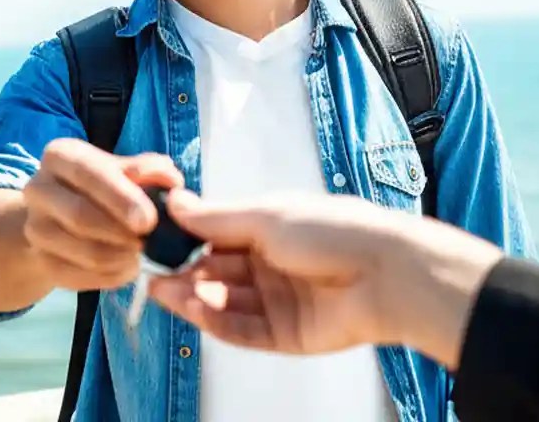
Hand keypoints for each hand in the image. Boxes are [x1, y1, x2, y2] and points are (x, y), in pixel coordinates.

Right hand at [22, 138, 182, 290]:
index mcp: (60, 156)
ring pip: (82, 251)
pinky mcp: (40, 261)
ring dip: (120, 258)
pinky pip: (79, 277)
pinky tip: (127, 268)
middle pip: (80, 216)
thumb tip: (171, 179)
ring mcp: (34, 227)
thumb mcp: (122, 170)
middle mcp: (38, 188)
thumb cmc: (100, 187)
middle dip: (121, 233)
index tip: (149, 220)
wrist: (60, 218)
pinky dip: (110, 276)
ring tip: (141, 255)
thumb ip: (148, 170)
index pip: (87, 173)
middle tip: (148, 242)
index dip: (120, 197)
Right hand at [147, 190, 502, 366]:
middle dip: (185, 273)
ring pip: (225, 303)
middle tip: (153, 273)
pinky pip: (242, 330)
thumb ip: (216, 218)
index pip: (218, 237)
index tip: (155, 241)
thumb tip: (176, 202)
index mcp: (269, 229)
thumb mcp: (265, 216)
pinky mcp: (286, 335)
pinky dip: (216, 320)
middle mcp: (271, 265)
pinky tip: (195, 308)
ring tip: (165, 291)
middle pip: (218, 273)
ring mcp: (278, 302)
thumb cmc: (332, 232)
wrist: (385, 275)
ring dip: (195, 297)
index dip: (187, 241)